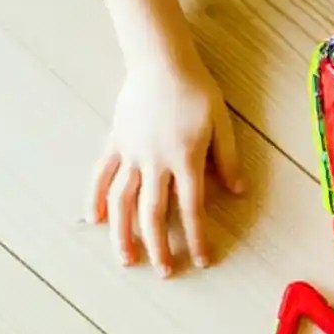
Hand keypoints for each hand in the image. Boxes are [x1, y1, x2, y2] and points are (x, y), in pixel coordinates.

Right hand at [87, 49, 244, 276]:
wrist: (160, 61)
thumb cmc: (196, 90)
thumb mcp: (222, 123)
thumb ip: (228, 159)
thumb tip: (238, 192)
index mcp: (185, 159)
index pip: (192, 209)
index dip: (198, 237)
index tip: (202, 261)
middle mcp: (155, 161)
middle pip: (154, 214)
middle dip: (159, 247)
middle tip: (164, 273)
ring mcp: (131, 153)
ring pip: (122, 201)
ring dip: (123, 234)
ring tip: (126, 259)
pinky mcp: (115, 142)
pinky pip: (101, 174)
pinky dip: (95, 198)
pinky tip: (94, 220)